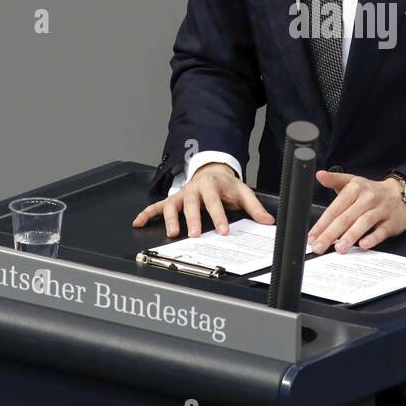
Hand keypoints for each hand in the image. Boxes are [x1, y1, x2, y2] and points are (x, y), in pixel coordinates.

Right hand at [131, 161, 273, 237]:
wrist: (212, 171)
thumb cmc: (226, 185)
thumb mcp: (243, 192)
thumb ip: (254, 207)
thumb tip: (268, 221)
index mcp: (212, 185)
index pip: (215, 202)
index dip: (219, 216)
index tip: (223, 231)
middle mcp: (194, 189)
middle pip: (192, 203)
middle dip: (193, 219)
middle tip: (196, 234)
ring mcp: (181, 194)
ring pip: (173, 205)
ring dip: (171, 219)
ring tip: (173, 233)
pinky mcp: (172, 199)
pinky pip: (157, 206)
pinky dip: (146, 213)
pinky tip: (138, 222)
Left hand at [307, 171, 405, 254]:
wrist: (400, 194)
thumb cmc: (371, 192)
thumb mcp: (352, 182)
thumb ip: (334, 179)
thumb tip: (319, 175)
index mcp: (355, 188)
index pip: (335, 208)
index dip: (322, 223)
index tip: (312, 237)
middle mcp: (367, 198)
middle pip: (346, 217)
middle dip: (330, 234)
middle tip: (319, 246)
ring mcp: (381, 209)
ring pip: (363, 223)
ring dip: (350, 236)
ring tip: (339, 248)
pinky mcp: (392, 221)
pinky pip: (382, 230)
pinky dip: (373, 238)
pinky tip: (363, 245)